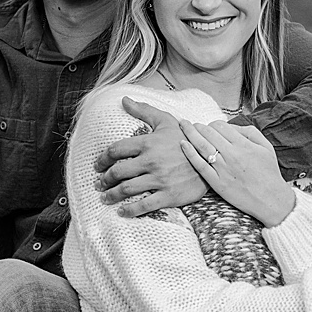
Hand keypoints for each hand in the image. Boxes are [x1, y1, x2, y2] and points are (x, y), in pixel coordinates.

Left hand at [95, 97, 207, 214]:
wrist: (213, 158)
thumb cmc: (186, 139)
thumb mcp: (167, 121)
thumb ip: (144, 111)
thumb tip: (124, 100)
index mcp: (148, 143)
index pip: (116, 150)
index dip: (102, 159)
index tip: (98, 165)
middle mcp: (151, 161)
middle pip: (117, 172)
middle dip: (104, 179)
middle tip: (99, 184)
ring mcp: (160, 179)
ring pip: (126, 189)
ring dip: (111, 195)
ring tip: (105, 197)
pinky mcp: (169, 195)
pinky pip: (143, 205)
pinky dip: (129, 210)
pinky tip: (121, 211)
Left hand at [178, 119, 295, 226]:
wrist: (270, 199)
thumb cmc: (268, 173)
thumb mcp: (266, 147)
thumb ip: (250, 132)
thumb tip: (231, 125)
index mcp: (244, 145)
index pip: (221, 126)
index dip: (211, 124)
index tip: (208, 126)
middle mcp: (232, 155)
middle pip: (208, 133)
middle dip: (197, 126)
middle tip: (190, 124)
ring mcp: (223, 168)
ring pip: (202, 145)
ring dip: (190, 133)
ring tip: (183, 127)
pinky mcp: (216, 182)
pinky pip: (200, 165)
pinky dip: (189, 153)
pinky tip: (182, 144)